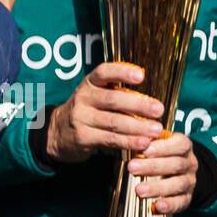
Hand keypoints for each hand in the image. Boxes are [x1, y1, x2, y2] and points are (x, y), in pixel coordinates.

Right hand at [44, 62, 165, 163]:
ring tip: (156, 130)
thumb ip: (118, 94)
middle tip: (158, 110)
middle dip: (139, 105)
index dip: (122, 72)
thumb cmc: (88, 112)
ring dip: (137, 127)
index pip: (104, 72)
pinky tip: (142, 143)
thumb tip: (151, 101)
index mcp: (89, 83)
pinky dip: (128, 142)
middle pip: (113, 99)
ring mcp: (81, 118)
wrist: (57, 132)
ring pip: (113, 122)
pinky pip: (109, 139)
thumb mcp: (96, 96)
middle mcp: (83, 98)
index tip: (141, 75)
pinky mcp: (83, 137)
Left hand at [127, 131, 197, 214]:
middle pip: (175, 164)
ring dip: (157, 188)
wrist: (179, 171)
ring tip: (139, 190)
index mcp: (184, 146)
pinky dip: (169, 205)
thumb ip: (147, 142)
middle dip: (152, 167)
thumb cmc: (163, 154)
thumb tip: (132, 141)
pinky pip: (180, 202)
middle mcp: (189, 163)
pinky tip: (157, 206)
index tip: (145, 150)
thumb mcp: (157, 143)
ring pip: (177, 184)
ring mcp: (189, 181)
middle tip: (132, 168)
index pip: (179, 144)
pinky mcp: (187, 198)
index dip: (163, 147)